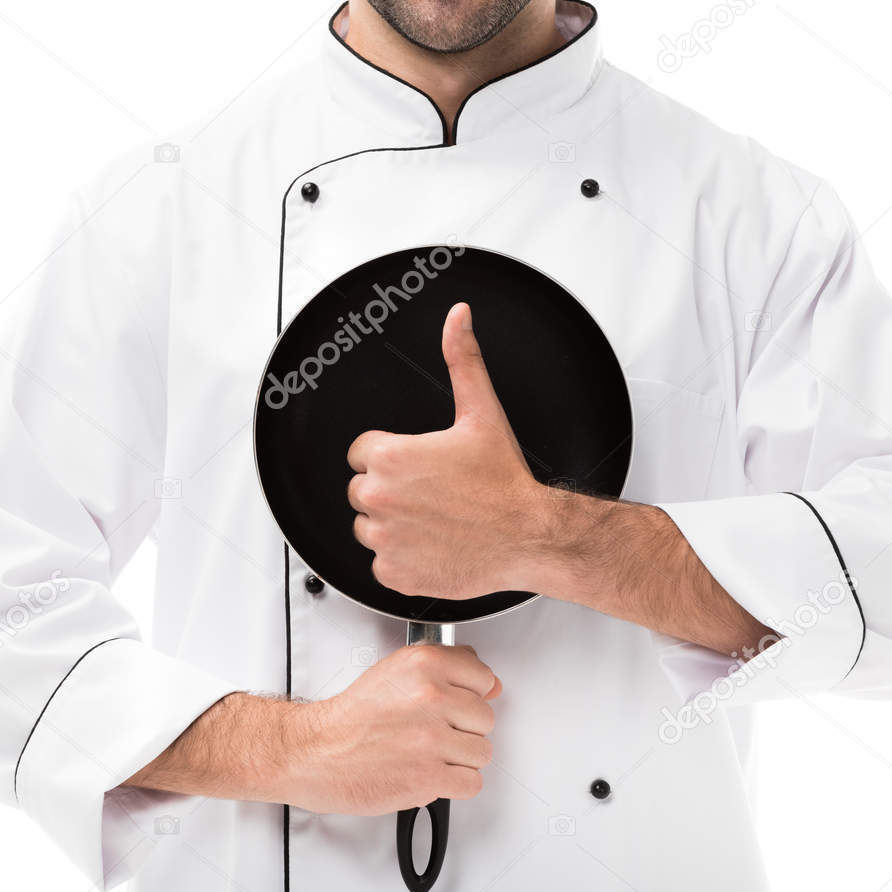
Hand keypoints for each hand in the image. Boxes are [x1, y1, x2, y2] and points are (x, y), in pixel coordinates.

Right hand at [281, 642, 500, 815]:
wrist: (315, 752)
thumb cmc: (351, 718)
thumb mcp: (396, 673)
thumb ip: (448, 671)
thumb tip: (492, 685)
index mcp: (424, 665)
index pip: (484, 678)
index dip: (467, 695)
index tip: (449, 704)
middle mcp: (431, 697)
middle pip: (486, 719)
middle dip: (461, 729)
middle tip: (429, 732)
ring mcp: (432, 739)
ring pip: (482, 753)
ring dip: (458, 759)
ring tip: (426, 753)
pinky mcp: (430, 777)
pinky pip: (472, 783)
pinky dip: (453, 785)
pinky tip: (429, 773)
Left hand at [347, 302, 554, 598]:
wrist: (529, 535)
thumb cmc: (505, 481)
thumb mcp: (482, 412)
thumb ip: (462, 360)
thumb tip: (458, 318)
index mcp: (388, 457)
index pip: (362, 453)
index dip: (393, 457)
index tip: (421, 466)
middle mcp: (378, 498)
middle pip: (361, 490)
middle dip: (391, 490)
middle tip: (433, 493)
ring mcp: (384, 540)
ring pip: (368, 527)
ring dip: (393, 525)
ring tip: (434, 519)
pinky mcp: (393, 573)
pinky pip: (381, 563)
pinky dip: (402, 559)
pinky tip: (433, 545)